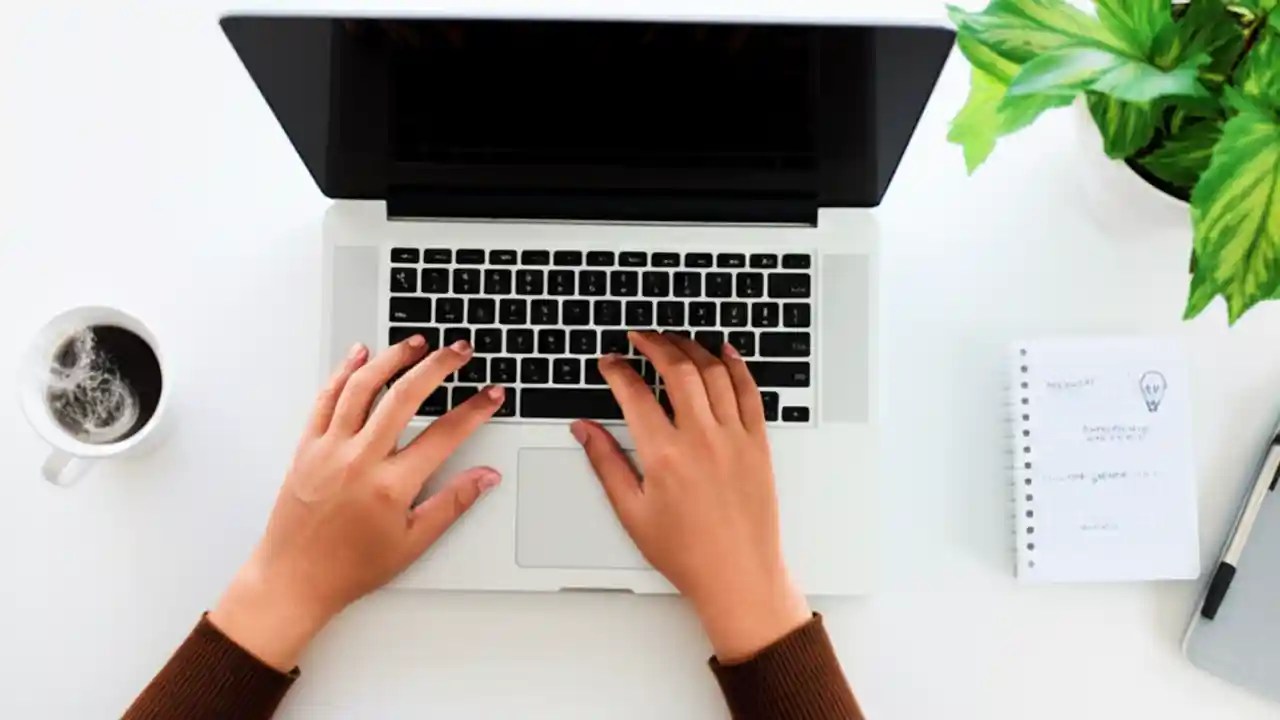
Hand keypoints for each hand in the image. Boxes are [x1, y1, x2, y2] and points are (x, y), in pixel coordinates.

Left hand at [210, 337, 503, 670]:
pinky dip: (344, 372)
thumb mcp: (413, 542)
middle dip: (438, 366)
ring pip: (364, 387)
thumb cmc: (349, 568)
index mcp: (390, 486)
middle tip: (459, 351)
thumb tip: (486, 477)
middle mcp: (359, 460)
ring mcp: (330, 449)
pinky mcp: (307, 447)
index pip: (446, 434)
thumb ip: (453, 503)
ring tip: (417, 342)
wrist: (293, 580)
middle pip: (406, 396)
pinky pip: (326, 398)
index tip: (491, 394)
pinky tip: (361, 355)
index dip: (475, 409)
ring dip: (393, 358)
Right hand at [572, 332, 810, 661]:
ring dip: (691, 348)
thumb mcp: (631, 511)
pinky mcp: (758, 444)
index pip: (634, 393)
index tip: (609, 361)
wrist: (738, 576)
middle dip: (654, 344)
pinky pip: (749, 391)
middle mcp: (701, 439)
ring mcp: (734, 438)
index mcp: (664, 455)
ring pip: (713, 373)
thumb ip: (605, 462)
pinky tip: (725, 351)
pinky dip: (736, 365)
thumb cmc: (686, 552)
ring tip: (673, 340)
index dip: (617, 370)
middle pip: (676, 370)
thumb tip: (583, 429)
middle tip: (639, 337)